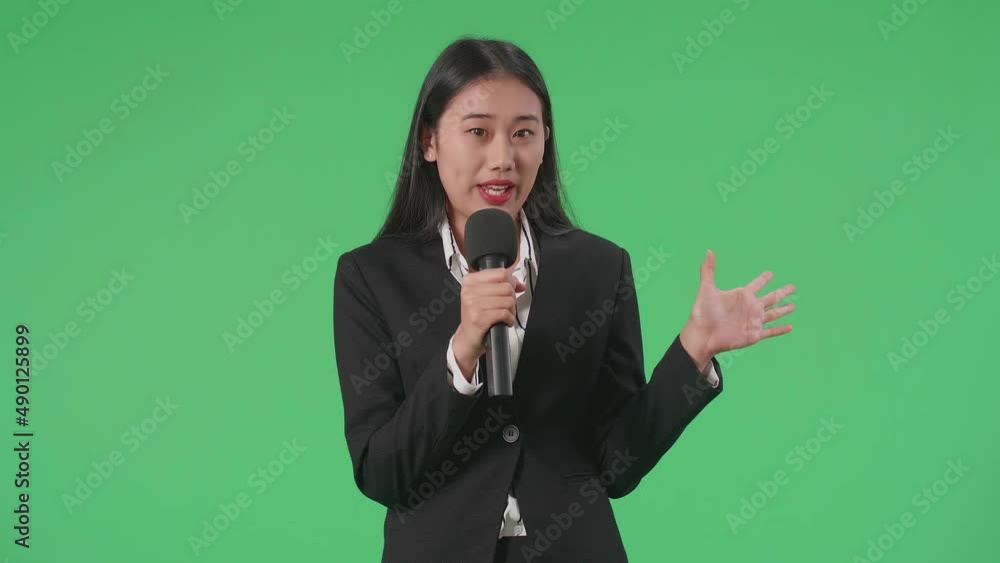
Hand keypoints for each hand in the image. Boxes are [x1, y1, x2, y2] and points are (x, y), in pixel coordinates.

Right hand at [453, 267, 525, 380]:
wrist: (467, 337)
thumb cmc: (476, 316)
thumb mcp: (484, 296)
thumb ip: (501, 285)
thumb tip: (519, 284)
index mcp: (470, 281)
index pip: (501, 273)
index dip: (511, 281)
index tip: (510, 289)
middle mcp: (470, 291)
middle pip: (506, 287)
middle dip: (512, 298)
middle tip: (506, 306)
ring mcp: (473, 304)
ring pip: (508, 300)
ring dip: (511, 310)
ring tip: (504, 314)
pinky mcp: (479, 318)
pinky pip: (505, 313)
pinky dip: (509, 319)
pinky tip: (504, 321)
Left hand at [680, 250, 795, 369]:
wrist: (703, 335)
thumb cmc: (702, 312)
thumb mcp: (707, 289)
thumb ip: (709, 270)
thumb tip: (708, 251)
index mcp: (742, 295)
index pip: (757, 284)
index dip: (763, 279)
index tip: (770, 273)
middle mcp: (750, 307)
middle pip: (771, 297)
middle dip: (782, 292)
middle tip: (793, 286)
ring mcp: (753, 321)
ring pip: (774, 314)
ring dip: (784, 309)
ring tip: (793, 306)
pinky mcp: (754, 335)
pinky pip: (771, 331)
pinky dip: (780, 329)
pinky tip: (790, 326)